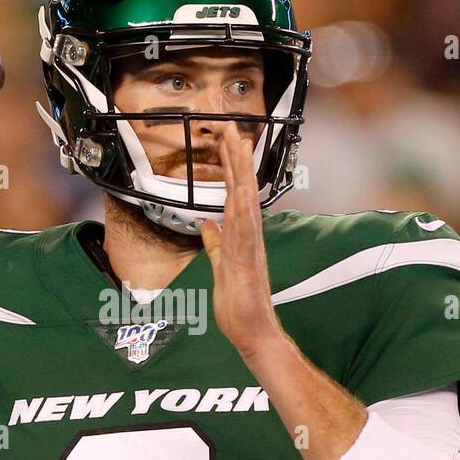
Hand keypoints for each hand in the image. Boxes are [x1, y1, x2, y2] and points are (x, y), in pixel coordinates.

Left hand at [201, 121, 286, 361]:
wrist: (252, 330)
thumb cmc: (238, 302)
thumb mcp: (220, 266)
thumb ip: (215, 244)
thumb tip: (207, 224)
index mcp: (241, 235)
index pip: (234, 193)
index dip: (229, 167)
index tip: (227, 141)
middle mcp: (249, 235)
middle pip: (242, 189)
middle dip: (236, 159)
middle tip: (232, 128)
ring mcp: (250, 246)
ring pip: (246, 202)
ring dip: (241, 173)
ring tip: (239, 146)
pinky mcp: (247, 261)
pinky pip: (245, 230)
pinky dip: (244, 209)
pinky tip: (242, 190)